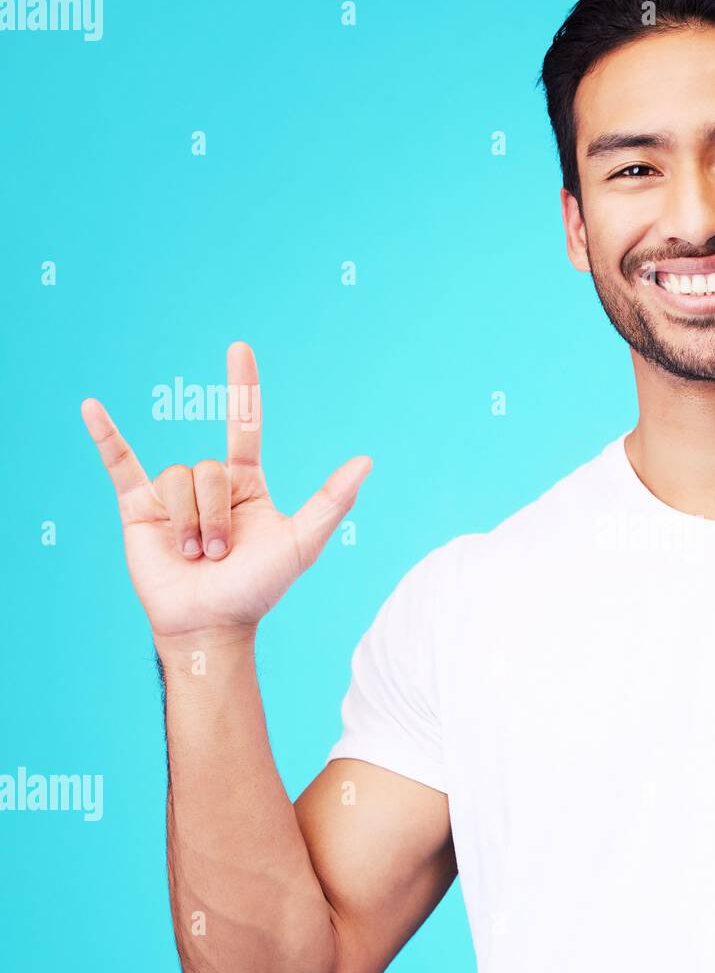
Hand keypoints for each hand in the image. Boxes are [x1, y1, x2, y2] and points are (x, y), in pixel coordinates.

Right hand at [82, 340, 370, 642]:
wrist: (210, 624)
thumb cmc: (259, 588)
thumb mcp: (302, 544)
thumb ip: (332, 502)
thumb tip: (366, 461)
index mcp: (248, 485)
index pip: (244, 423)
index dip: (242, 386)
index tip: (239, 348)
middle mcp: (210, 485)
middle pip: (208, 468)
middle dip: (216, 514)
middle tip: (221, 553)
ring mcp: (174, 496)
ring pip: (178, 479)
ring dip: (190, 523)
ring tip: (195, 556)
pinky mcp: (139, 508)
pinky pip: (121, 464)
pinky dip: (105, 436)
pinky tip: (91, 407)